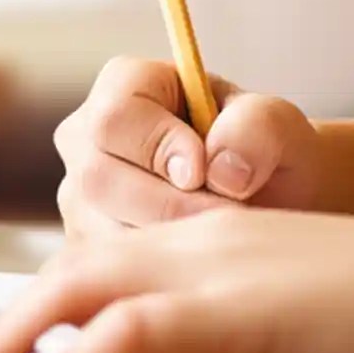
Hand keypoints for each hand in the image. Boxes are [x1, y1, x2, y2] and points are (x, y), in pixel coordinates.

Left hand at [0, 208, 353, 352]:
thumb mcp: (269, 302)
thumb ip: (206, 322)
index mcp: (198, 241)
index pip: (97, 260)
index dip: (42, 303)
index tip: (4, 343)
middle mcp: (189, 245)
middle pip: (70, 273)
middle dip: (5, 320)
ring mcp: (208, 273)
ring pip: (83, 289)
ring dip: (15, 335)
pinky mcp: (234, 315)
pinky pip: (136, 331)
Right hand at [53, 57, 320, 238]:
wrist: (263, 204)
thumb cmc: (262, 155)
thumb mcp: (278, 127)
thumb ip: (256, 127)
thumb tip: (220, 169)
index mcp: (123, 85)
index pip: (115, 117)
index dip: (160, 147)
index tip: (207, 173)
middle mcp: (83, 136)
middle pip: (98, 178)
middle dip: (171, 206)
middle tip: (225, 217)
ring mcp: (74, 193)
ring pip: (98, 226)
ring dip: (165, 241)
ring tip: (214, 234)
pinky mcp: (79, 241)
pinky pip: (103, 263)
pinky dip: (154, 267)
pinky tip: (191, 255)